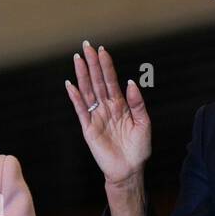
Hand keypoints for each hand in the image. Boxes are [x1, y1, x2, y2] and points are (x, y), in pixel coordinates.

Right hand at [65, 41, 150, 185]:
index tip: (102, 50)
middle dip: (92, 64)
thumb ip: (138, 104)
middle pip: (98, 81)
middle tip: (86, 46)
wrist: (129, 170)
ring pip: (88, 91)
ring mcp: (96, 116)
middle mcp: (107, 107)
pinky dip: (75, 97)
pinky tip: (71, 84)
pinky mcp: (88, 128)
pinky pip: (80, 110)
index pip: (111, 80)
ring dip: (82, 75)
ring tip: (77, 59)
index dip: (107, 65)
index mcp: (121, 105)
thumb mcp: (144, 124)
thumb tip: (131, 83)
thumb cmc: (138, 148)